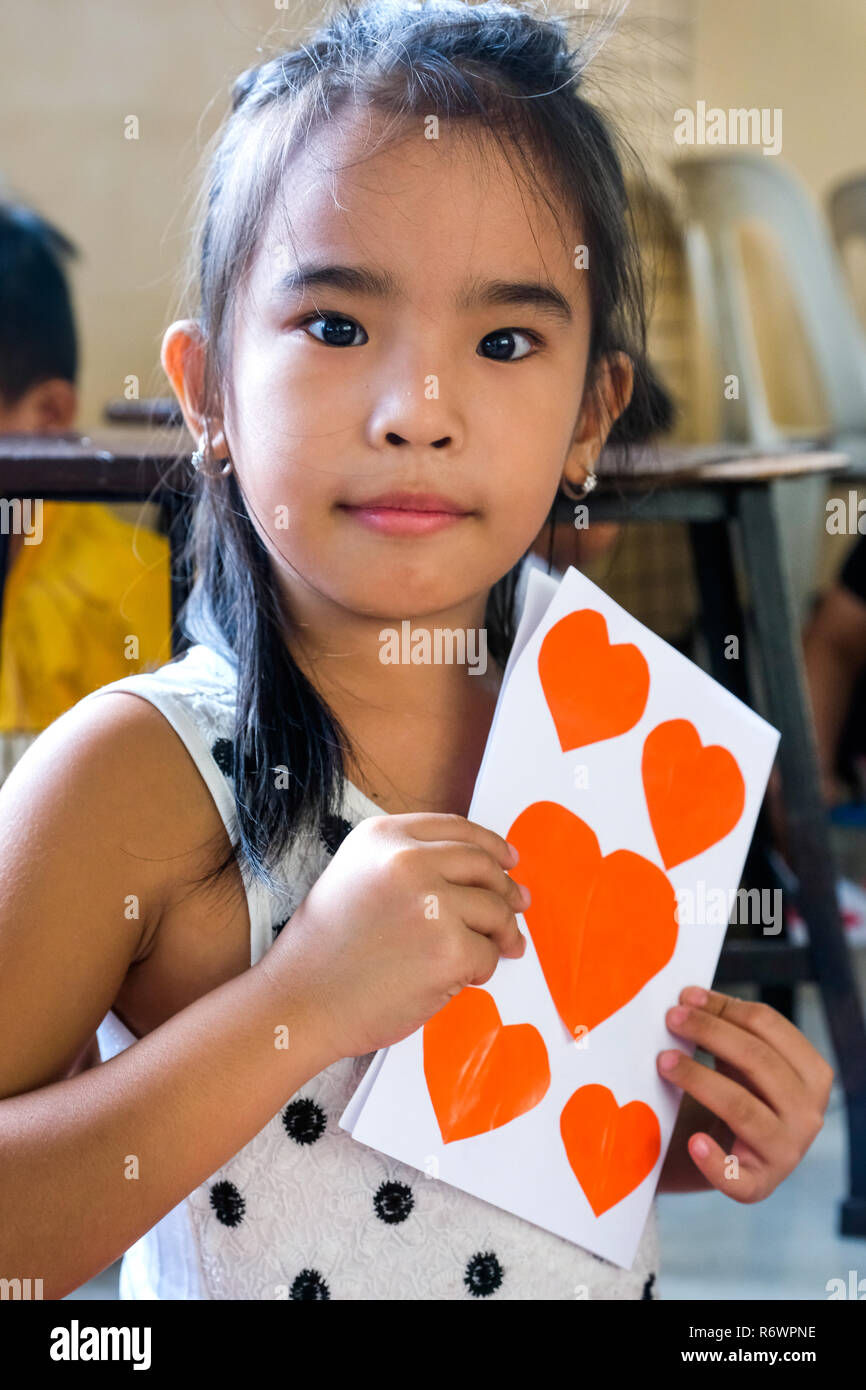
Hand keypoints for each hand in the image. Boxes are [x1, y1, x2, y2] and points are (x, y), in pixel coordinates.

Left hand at [657, 986, 833, 1202]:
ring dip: (699, 1079)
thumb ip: (726, 1027)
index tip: (686, 997)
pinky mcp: (759, 1185)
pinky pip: (738, 1177)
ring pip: (741, 1108)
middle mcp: (807, 1113)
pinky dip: (714, 1161)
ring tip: (663, 1061)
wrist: (727, 1152)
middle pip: (756, 1061)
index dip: (725, 1007)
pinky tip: (693, 1142)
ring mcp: (786, 1152)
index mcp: (812, 1073)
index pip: (769, 1027)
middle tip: (670, 1019)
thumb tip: (689, 998)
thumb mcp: (740, 1058)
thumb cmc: (736, 1091)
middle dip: (709, 1033)